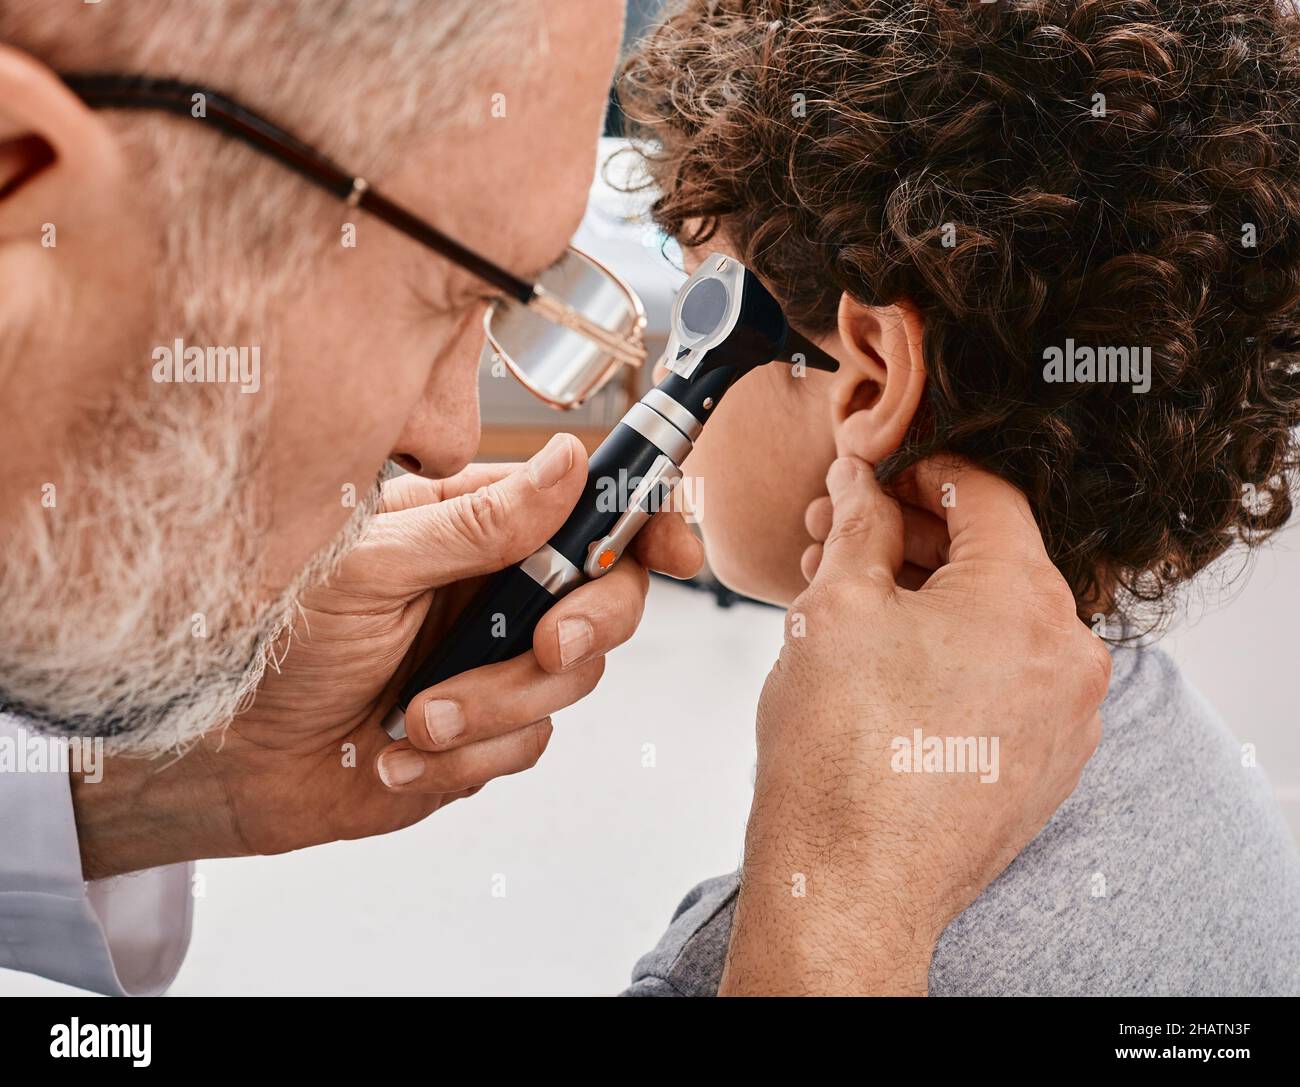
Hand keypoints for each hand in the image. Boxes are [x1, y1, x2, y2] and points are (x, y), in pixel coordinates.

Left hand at [73, 434, 702, 877]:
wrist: (236, 754)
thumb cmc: (282, 641)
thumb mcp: (377, 565)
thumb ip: (481, 523)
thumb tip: (567, 462)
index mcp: (479, 530)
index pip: (591, 512)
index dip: (648, 523)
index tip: (674, 549)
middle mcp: (502, 592)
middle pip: (611, 598)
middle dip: (587, 625)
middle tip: (544, 641)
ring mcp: (499, 664)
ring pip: (571, 682)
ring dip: (495, 706)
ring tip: (416, 717)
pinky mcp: (488, 734)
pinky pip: (527, 747)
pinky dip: (466, 757)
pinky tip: (401, 753)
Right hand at [720, 455, 1108, 994]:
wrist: (851, 886)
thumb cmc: (840, 754)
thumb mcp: (835, 608)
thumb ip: (857, 525)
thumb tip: (860, 484)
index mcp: (1028, 600)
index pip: (985, 496)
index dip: (920, 475)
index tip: (876, 483)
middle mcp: (1069, 656)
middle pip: (995, 559)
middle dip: (913, 539)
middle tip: (840, 540)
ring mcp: (1066, 717)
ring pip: (999, 622)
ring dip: (932, 599)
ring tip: (855, 603)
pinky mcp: (1047, 764)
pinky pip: (1009, 680)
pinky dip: (957, 656)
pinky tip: (892, 662)